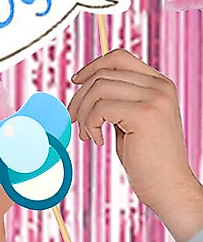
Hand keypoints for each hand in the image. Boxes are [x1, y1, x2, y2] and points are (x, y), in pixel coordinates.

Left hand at [69, 50, 202, 241]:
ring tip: (86, 135)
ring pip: (99, 88)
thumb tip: (85, 90)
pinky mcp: (144, 114)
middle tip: (73, 121)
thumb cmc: (146, 159)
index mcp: (158, 83)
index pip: (119, 58)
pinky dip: (90, 125)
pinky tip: (98, 142)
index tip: (75, 82)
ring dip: (83, 113)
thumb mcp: (131, 122)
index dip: (92, 66)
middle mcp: (159, 85)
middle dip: (80, 97)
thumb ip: (118, 102)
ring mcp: (154, 98)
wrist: (168, 184)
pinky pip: (100, 108)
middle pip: (104, 73)